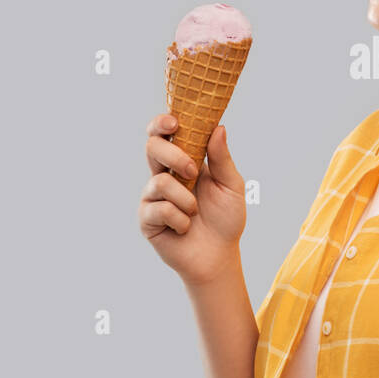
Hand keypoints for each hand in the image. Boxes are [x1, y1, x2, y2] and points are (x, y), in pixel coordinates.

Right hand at [138, 114, 246, 285]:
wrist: (219, 255)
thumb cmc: (226, 218)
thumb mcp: (231, 185)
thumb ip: (222, 158)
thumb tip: (218, 127)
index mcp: (183, 161)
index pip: (165, 134)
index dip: (163, 123)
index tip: (174, 122)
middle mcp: (164, 174)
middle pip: (152, 148)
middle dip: (174, 156)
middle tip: (194, 172)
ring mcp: (153, 197)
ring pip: (160, 182)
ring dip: (186, 199)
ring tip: (195, 212)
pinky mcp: (147, 219)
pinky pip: (159, 209)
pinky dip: (180, 219)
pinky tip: (185, 228)